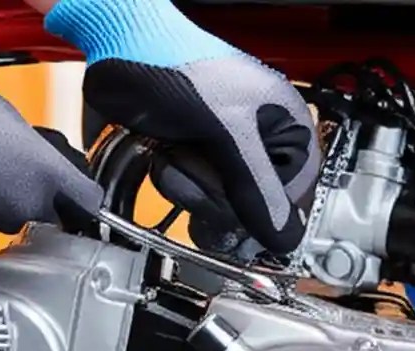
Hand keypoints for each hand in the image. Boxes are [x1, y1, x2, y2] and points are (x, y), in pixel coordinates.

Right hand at [0, 72, 103, 240]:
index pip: (88, 202)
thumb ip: (29, 143)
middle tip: (11, 172)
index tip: (81, 197)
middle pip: (44, 214)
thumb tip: (34, 152)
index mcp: (43, 177)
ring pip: (3, 220)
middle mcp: (21, 209)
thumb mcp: (2, 115)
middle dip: (33, 198)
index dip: (84, 198)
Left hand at [44, 0, 320, 255]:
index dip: (269, 214)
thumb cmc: (176, 64)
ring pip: (218, 208)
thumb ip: (257, 188)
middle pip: (253, 209)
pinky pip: (191, 196)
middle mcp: (260, 144)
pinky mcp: (193, 161)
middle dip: (216, 192)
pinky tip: (165, 152)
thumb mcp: (226, 130)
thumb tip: (285, 238)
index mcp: (287, 126)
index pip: (296, 197)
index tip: (245, 221)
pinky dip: (173, 180)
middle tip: (201, 158)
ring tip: (178, 146)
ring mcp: (225, 155)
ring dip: (188, 185)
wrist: (117, 49)